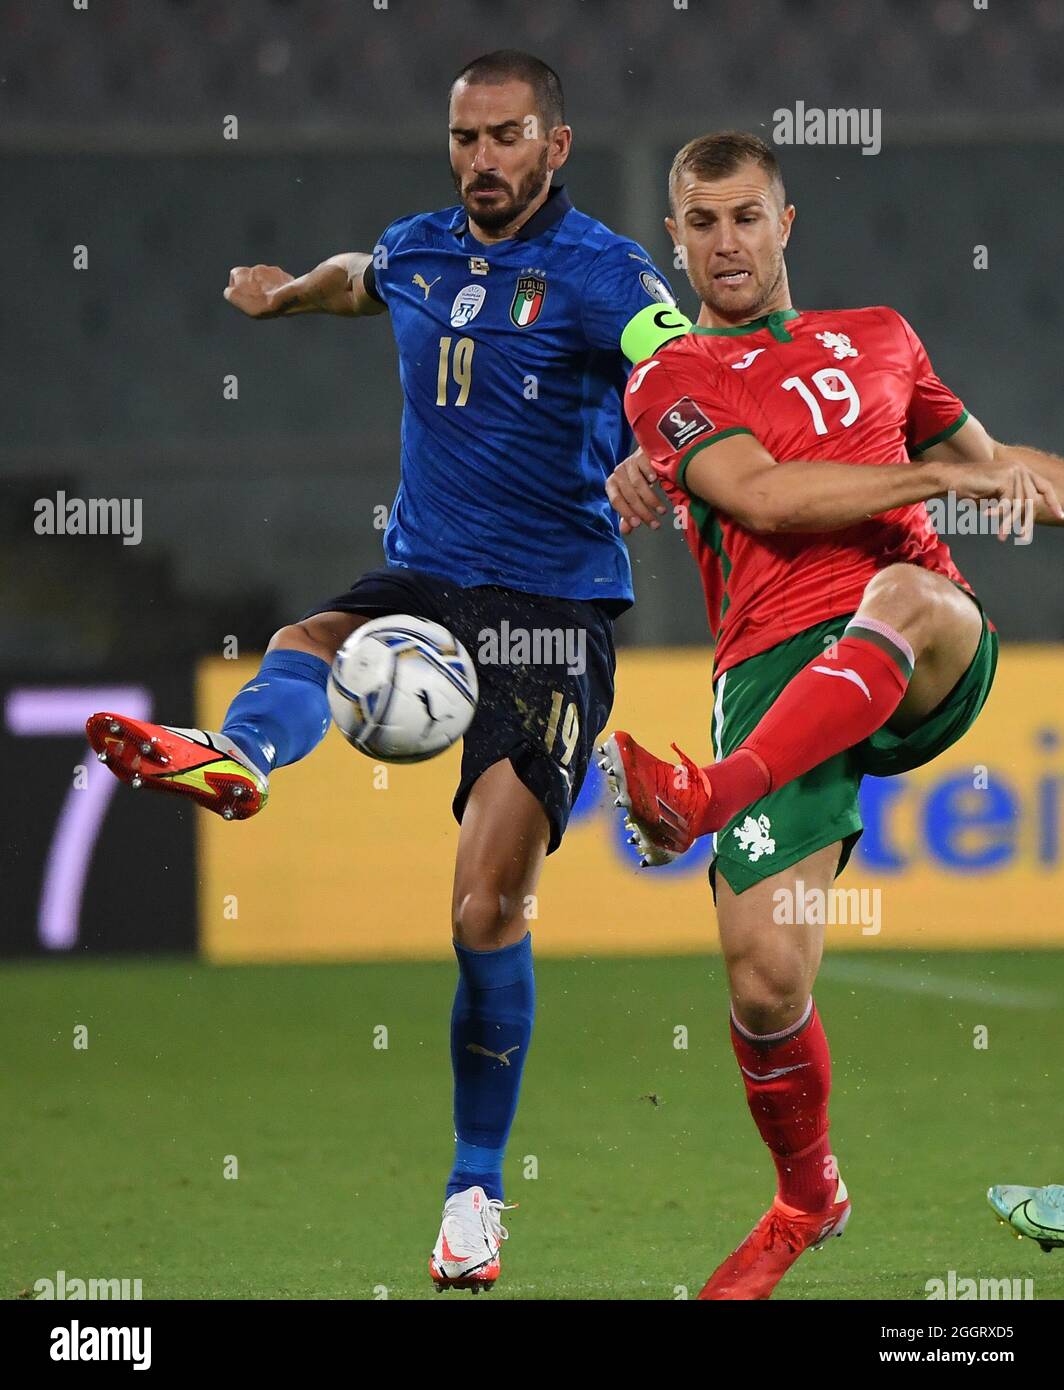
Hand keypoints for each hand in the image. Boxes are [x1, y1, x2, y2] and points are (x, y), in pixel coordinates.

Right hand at [223, 264, 295, 317]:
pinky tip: (280, 298)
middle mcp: (256, 267)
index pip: (234, 274)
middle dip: (253, 286)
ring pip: (265, 278)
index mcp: (242, 272)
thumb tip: (229, 291)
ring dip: (265, 287)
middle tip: (257, 300)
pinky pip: (278, 281)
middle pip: (251, 277)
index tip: (242, 296)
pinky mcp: (284, 276)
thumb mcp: (237, 300)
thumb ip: (230, 293)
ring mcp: (271, 270)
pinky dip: (277, 288)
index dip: (236, 286)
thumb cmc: (260, 301)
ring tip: (269, 300)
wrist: (286, 298)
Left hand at [606, 448, 668, 534]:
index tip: (637, 524)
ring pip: (638, 484)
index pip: (616, 501)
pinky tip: (657, 481)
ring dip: (651, 500)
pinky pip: (644, 466)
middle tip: (655, 524)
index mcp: (612, 485)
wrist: (647, 457)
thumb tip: (626, 530)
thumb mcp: (632, 497)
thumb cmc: (638, 479)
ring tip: (662, 511)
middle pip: (629, 495)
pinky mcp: (640, 455)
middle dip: (643, 512)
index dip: (626, 513)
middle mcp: (618, 473)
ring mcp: (629, 463)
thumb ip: (628, 513)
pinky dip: (650, 474)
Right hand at [949, 459, 1063, 540]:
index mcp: (1021, 471)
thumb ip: (1012, 503)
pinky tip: (987, 517)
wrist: (951, 480)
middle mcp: (1020, 468)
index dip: (1052, 502)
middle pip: (1032, 499)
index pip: (1044, 487)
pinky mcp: (1004, 478)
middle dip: (1026, 521)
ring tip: (1001, 536)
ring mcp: (1013, 471)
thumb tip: (1026, 519)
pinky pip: (1007, 503)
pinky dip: (997, 514)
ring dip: (1009, 522)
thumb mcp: (996, 498)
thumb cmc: (970, 490)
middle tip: (1023, 537)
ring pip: (1020, 504)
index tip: (1060, 516)